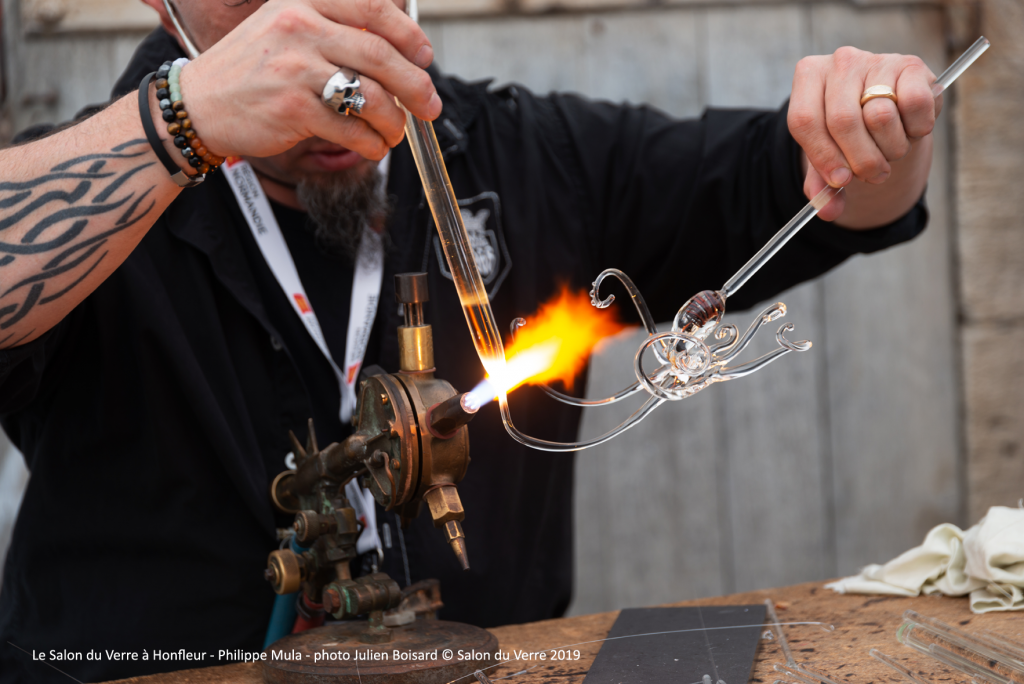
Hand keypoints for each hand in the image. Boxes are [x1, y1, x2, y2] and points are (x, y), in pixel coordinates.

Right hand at [176, 0, 440, 160]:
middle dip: (416, 86)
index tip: (425, 56)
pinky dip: (371, 142)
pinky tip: (373, 146)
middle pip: (381, 55)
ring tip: (395, 132)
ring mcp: (296, 68)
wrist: (200, 104)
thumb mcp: (286, 26)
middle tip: (429, 105)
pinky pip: (352, 128)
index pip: (373, 7)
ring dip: (395, 121)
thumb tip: (395, 49)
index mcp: (303, 0)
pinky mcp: (293, 109)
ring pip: (371, 96)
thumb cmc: (251, 69)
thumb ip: (334, 28)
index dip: (409, 35)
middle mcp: (300, 27)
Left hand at [789, 47, 939, 221]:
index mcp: (809, 77)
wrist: (890, 110)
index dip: (823, 156)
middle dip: (860, 161)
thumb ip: (822, 185)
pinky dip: (916, 129)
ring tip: (889, 150)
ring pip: (881, 116)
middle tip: (871, 176)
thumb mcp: (829, 157)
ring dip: (890, 149)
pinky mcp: (912, 64)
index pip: (804, 120)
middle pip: (843, 121)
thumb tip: (827, 210)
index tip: (839, 181)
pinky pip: (915, 105)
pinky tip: (910, 129)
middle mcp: (840, 62)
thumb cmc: (849, 135)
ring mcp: (877, 60)